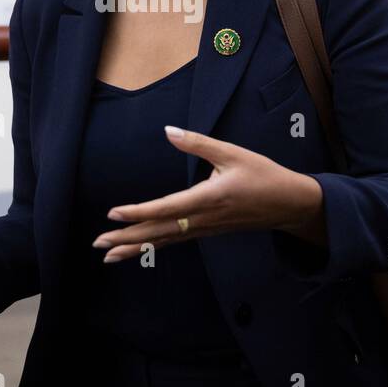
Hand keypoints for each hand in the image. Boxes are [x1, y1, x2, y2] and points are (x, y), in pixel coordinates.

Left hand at [91, 126, 324, 262]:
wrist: (289, 204)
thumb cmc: (263, 175)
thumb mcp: (232, 153)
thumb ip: (198, 143)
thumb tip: (169, 131)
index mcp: (207, 198)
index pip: (166, 208)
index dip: (138, 212)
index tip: (113, 215)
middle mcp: (203, 219)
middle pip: (159, 232)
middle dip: (127, 239)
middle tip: (98, 244)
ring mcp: (205, 229)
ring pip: (165, 241)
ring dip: (136, 248)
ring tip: (108, 255)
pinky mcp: (208, 231)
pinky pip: (176, 241)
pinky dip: (154, 246)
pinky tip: (138, 250)